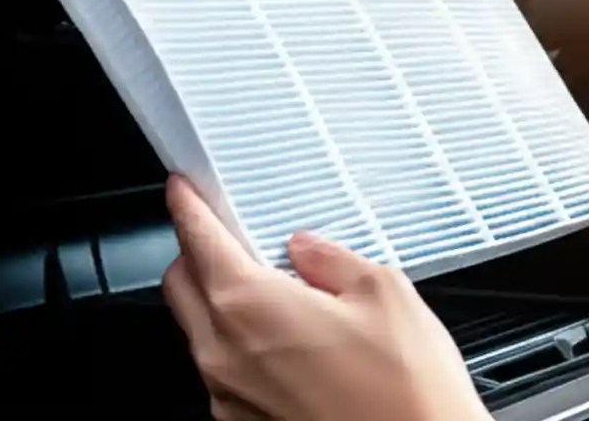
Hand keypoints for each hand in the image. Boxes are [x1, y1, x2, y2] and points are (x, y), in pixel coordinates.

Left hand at [162, 175, 490, 420]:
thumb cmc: (407, 393)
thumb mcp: (383, 294)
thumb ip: (332, 260)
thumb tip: (307, 249)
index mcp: (248, 306)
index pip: (195, 238)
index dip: (186, 205)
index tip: (183, 189)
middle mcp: (223, 354)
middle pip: (181, 284)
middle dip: (197, 253)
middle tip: (233, 238)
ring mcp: (227, 398)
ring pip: (200, 331)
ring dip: (220, 304)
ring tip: (276, 297)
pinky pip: (223, 374)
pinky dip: (240, 349)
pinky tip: (289, 346)